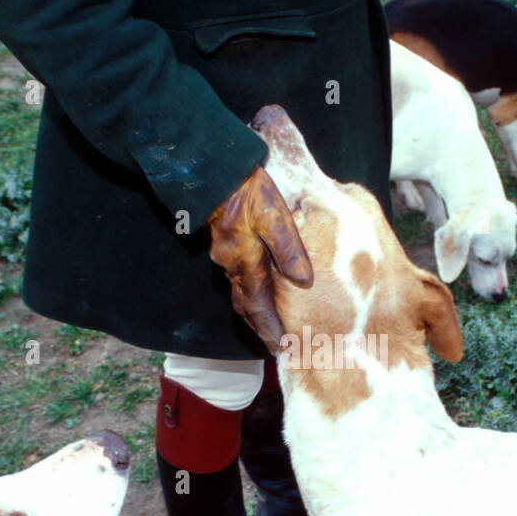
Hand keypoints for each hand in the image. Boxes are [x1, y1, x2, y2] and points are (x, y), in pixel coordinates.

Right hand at [207, 167, 312, 352]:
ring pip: (242, 289)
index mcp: (246, 263)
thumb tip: (304, 280)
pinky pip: (238, 273)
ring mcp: (225, 252)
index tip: (279, 349)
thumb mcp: (273, 216)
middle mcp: (232, 263)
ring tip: (270, 320)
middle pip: (247, 304)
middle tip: (275, 343)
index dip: (269, 330)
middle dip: (261, 324)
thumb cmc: (245, 188)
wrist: (212, 166)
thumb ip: (288, 248)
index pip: (258, 308)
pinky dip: (250, 286)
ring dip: (255, 307)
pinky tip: (261, 282)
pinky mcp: (224, 239)